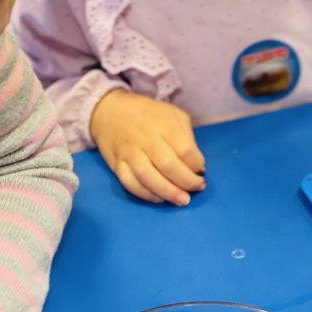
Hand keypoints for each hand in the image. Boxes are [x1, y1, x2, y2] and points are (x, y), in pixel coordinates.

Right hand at [89, 90, 206, 204]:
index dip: (197, 164)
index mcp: (164, 125)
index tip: (201, 170)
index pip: (184, 150)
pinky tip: (159, 198)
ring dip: (168, 192)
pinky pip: (130, 183)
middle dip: (187, 181)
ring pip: (148, 177)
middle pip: (168, 166)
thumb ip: (187, 136)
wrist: (110, 111)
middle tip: (198, 188)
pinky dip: (145, 194)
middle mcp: (146, 140)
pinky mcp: (117, 165)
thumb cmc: (148, 114)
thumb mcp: (173, 114)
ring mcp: (130, 153)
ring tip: (183, 200)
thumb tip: (197, 165)